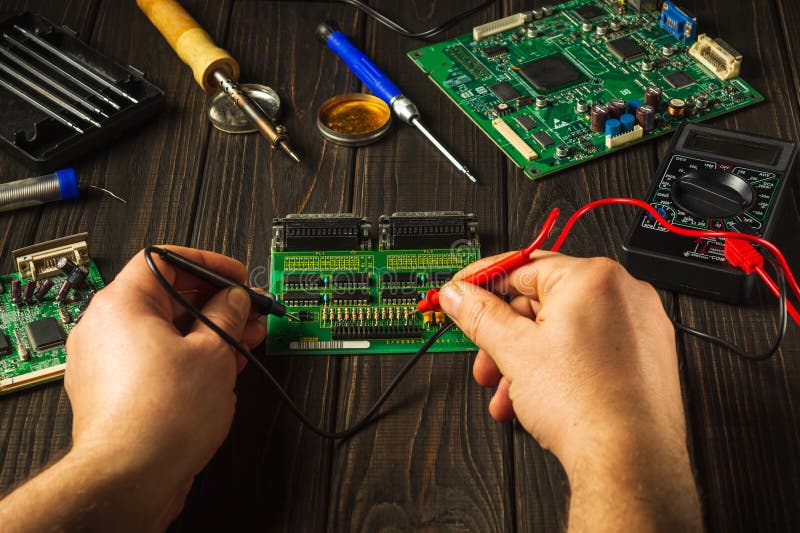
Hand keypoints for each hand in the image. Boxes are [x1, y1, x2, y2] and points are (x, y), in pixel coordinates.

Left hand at [64, 246, 265, 526]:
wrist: (132, 476)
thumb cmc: (160, 417)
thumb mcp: (213, 352)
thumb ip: (227, 315)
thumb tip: (234, 301)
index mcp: (120, 304)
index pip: (165, 260)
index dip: (208, 264)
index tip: (235, 276)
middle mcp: (104, 328)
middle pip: (167, 298)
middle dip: (216, 304)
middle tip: (248, 311)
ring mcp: (106, 362)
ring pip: (165, 332)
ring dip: (208, 333)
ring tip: (246, 340)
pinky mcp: (115, 392)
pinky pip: (156, 360)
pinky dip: (188, 358)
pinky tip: (221, 367)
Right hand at [438, 251, 700, 529]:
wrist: (629, 462)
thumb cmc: (587, 406)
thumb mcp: (514, 351)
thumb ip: (480, 315)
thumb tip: (459, 295)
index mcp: (593, 278)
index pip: (523, 266)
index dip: (484, 283)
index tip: (464, 294)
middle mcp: (623, 294)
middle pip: (543, 302)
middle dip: (506, 336)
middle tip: (485, 356)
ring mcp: (639, 327)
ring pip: (564, 331)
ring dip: (527, 360)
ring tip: (508, 391)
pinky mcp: (644, 358)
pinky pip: (589, 350)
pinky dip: (559, 368)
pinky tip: (536, 397)